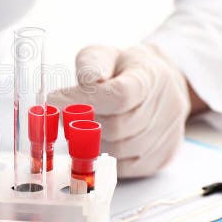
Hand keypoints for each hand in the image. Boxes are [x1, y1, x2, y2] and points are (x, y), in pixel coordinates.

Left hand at [48, 44, 190, 177]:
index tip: (55, 99)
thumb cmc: (126, 70)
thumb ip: (92, 63)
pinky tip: (101, 139)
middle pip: (116, 126)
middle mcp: (166, 108)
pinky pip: (124, 167)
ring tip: (87, 124)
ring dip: (94, 141)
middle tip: (67, 114)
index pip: (118, 96)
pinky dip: (106, 157)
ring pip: (118, 150)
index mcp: (150, 78)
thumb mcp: (106, 54)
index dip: (83, 101)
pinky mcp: (161, 158)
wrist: (161, 84)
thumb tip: (88, 80)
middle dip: (85, 122)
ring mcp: (166, 136)